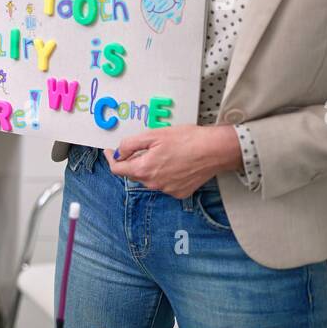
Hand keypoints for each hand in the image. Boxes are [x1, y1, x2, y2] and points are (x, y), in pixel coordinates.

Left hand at [103, 125, 242, 197]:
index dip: (111, 159)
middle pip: (134, 174)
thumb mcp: (153, 135)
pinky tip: (176, 163)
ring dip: (150, 168)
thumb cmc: (188, 139)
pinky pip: (165, 184)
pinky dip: (165, 175)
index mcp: (144, 170)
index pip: (117, 169)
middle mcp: (153, 184)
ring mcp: (167, 190)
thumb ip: (130, 145)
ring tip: (165, 153)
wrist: (216, 150)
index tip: (110, 152)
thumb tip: (118, 153)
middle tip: (142, 147)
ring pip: (150, 179)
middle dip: (133, 162)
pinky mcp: (180, 193)